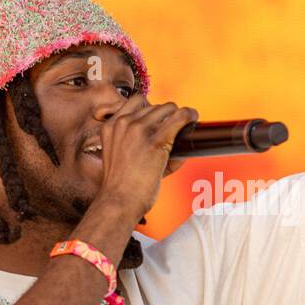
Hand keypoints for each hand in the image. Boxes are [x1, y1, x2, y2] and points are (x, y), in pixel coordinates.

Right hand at [94, 92, 198, 221]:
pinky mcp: (156, 141)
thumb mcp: (119, 157)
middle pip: (154, 106)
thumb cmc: (122, 187)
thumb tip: (161, 134)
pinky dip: (189, 116)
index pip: (135, 102)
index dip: (150, 109)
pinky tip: (193, 118)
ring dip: (178, 116)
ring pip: (167, 109)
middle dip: (166, 116)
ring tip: (186, 123)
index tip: (159, 120)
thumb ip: (135, 142)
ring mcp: (138, 130)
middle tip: (174, 129)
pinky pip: (179, 117)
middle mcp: (123, 123)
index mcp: (111, 126)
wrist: (118, 202)